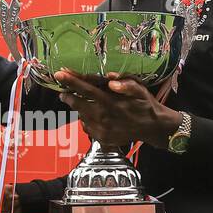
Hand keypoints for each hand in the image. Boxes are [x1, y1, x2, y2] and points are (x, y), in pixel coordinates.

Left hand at [54, 71, 181, 147]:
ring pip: (81, 116)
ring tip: (80, 101)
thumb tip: (111, 80)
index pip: (86, 90)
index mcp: (110, 102)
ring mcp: (102, 130)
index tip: (59, 74)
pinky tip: (93, 115)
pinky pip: (87, 127)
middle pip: (78, 104)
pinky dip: (86, 120)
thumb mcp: (140, 90)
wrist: (152, 127)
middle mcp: (104, 117)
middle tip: (63, 91)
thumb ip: (126, 84)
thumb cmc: (145, 104)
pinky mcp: (102, 139)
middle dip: (68, 96)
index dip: (72, 81)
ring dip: (78, 108)